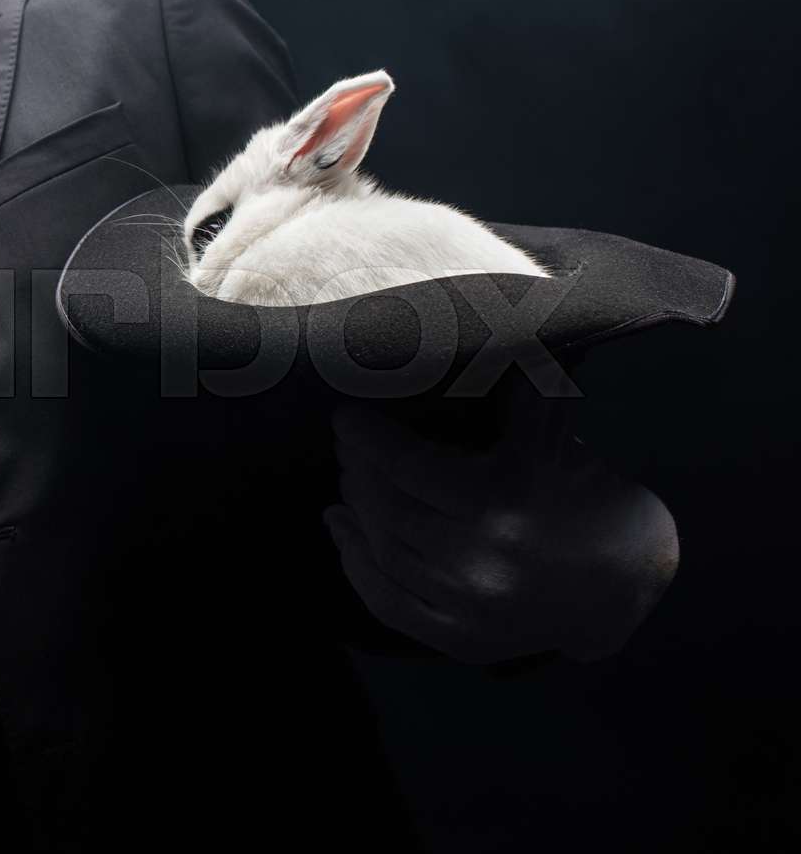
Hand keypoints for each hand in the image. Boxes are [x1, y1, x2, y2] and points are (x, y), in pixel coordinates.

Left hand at [324, 386, 681, 664]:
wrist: (627, 585)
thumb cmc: (585, 496)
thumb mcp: (553, 437)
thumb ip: (518, 389)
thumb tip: (490, 328)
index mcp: (504, 500)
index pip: (409, 466)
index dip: (368, 439)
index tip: (344, 417)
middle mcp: (483, 558)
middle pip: (390, 507)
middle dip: (360, 471)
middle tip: (349, 446)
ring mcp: (470, 606)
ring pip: (384, 550)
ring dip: (356, 509)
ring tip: (347, 478)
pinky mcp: (460, 639)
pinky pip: (387, 602)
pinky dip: (354, 563)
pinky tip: (339, 527)